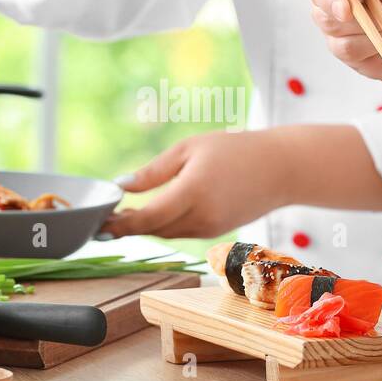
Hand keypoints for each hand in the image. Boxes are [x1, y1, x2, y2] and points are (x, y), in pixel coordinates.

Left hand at [101, 131, 291, 238]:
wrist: (282, 168)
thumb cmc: (236, 150)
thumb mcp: (189, 149)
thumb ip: (154, 171)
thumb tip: (121, 187)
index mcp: (192, 192)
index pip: (146, 218)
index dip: (119, 223)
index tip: (99, 220)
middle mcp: (201, 217)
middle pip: (153, 228)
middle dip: (127, 225)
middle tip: (103, 217)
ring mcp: (210, 229)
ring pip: (167, 232)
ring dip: (145, 225)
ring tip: (122, 214)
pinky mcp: (216, 232)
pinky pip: (182, 231)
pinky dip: (166, 224)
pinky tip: (154, 212)